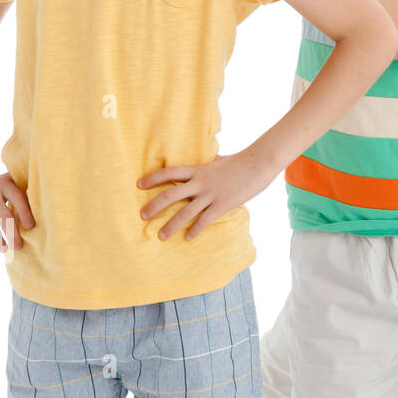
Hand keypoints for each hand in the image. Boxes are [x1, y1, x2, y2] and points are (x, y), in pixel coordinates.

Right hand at [0, 169, 34, 252]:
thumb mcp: (6, 180)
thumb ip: (21, 188)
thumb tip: (44, 204)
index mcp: (4, 184)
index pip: (18, 199)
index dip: (25, 213)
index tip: (31, 227)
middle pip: (4, 216)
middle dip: (12, 234)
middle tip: (19, 247)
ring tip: (4, 249)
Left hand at [137, 150, 275, 240]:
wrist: (259, 163)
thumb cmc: (241, 160)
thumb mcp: (220, 160)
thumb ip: (209, 164)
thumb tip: (205, 162)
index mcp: (198, 170)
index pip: (169, 172)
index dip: (152, 178)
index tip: (139, 184)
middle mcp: (200, 182)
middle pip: (171, 194)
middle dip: (154, 206)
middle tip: (142, 216)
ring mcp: (211, 194)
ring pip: (185, 212)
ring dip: (171, 225)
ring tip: (161, 236)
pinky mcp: (222, 204)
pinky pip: (205, 220)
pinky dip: (195, 229)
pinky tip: (188, 237)